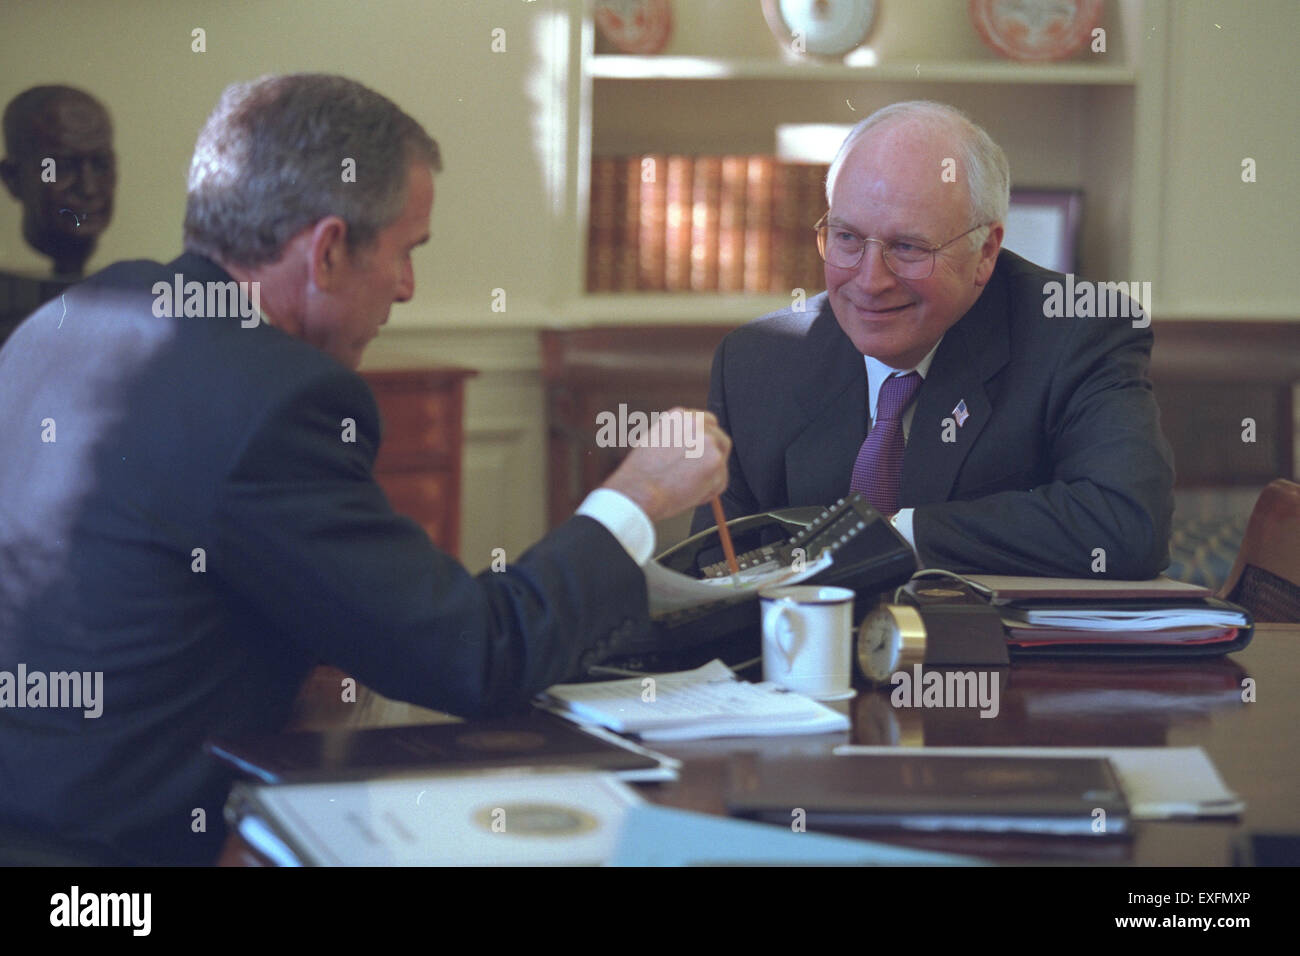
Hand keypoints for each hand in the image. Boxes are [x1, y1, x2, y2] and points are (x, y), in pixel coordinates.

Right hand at [600, 408, 729, 522]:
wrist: (639, 489)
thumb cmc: (640, 473)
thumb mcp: (654, 440)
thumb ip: (677, 438)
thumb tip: (692, 449)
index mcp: (679, 416)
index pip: (707, 422)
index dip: (706, 441)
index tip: (702, 454)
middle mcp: (696, 423)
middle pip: (720, 439)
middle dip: (715, 458)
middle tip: (702, 474)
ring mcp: (708, 441)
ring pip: (721, 463)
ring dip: (710, 477)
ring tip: (687, 487)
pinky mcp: (716, 461)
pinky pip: (720, 481)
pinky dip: (709, 492)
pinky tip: (689, 494)